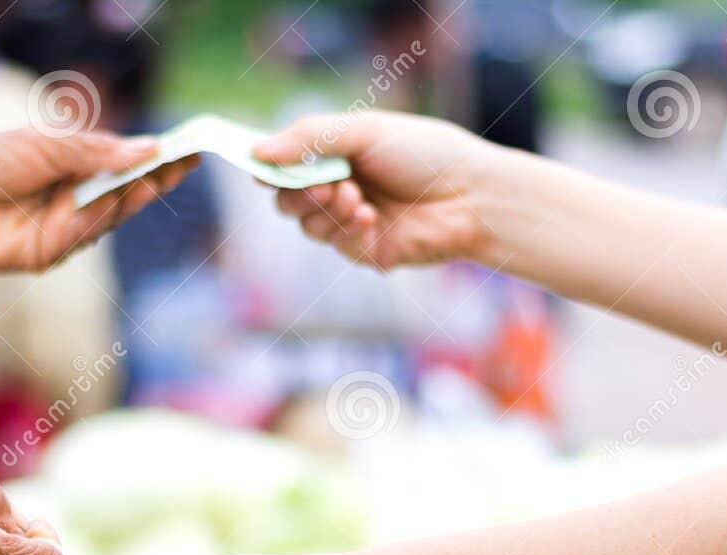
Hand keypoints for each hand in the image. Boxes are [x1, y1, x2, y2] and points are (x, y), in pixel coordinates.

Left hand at [0, 129, 199, 271]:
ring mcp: (62, 230)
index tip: (188, 150)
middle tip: (179, 166)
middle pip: (125, 194)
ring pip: (106, 218)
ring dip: (129, 199)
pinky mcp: (46, 255)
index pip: (127, 165)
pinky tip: (107, 202)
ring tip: (152, 178)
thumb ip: (94, 152)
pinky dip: (94, 221)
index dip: (157, 160)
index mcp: (76, 169)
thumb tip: (147, 148)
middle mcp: (74, 200)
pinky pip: (79, 238)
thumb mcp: (45, 146)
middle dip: (154, 180)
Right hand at [253, 111, 497, 268]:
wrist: (471, 195)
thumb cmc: (425, 153)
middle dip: (298, 193)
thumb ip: (311, 138)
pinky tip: (371, 218)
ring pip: (308, 225)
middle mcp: (339, 187)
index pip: (287, 163)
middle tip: (322, 184)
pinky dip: (348, 230)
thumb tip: (256, 150)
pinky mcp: (366, 251)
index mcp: (337, 154)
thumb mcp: (365, 131)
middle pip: (288, 199)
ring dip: (326, 211)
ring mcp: (351, 222)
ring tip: (355, 197)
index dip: (269, 167)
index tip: (258, 168)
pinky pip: (336, 245)